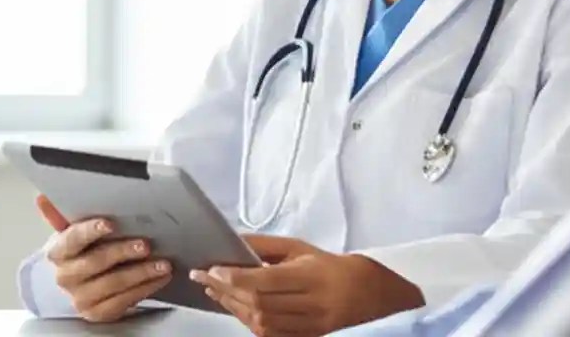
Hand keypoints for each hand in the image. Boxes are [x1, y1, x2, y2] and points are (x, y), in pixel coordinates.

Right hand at [35, 195, 173, 321]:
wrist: (77, 284)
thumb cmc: (79, 252)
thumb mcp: (71, 232)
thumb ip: (61, 214)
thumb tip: (42, 198)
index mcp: (58, 252)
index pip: (72, 240)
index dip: (90, 231)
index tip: (109, 224)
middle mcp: (66, 277)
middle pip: (96, 262)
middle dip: (123, 252)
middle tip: (146, 244)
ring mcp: (81, 298)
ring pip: (114, 284)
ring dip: (141, 272)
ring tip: (162, 263)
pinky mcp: (98, 313)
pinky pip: (124, 301)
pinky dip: (146, 288)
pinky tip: (160, 277)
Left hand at [190, 235, 423, 335]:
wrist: (366, 292)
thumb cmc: (328, 264)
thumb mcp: (299, 247)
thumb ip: (265, 246)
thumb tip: (232, 242)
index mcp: (313, 275)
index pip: (267, 280)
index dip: (236, 277)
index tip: (212, 268)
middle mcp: (312, 304)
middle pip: (260, 303)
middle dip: (226, 290)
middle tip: (203, 277)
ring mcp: (309, 326)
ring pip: (262, 322)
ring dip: (232, 307)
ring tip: (213, 290)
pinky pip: (269, 334)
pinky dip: (246, 320)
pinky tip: (233, 306)